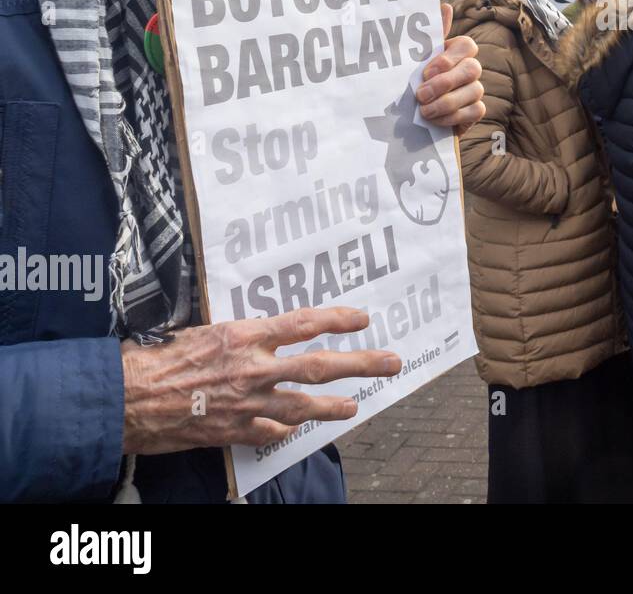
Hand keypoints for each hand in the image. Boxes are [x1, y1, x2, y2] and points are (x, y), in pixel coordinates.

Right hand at [120, 307, 400, 455]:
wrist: (124, 397)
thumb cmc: (155, 357)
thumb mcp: (201, 330)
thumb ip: (238, 334)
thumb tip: (261, 330)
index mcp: (245, 335)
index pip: (304, 323)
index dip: (336, 320)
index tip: (362, 318)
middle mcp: (254, 368)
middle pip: (320, 365)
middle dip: (361, 363)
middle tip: (391, 362)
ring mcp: (247, 403)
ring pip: (303, 405)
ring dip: (333, 406)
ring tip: (355, 406)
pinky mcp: (232, 430)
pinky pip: (268, 432)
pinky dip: (282, 431)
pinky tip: (295, 432)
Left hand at [416, 2, 485, 134]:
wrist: (411, 116)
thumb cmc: (413, 82)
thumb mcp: (415, 60)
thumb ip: (431, 37)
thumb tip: (445, 6)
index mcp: (456, 51)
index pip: (466, 45)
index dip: (448, 58)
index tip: (426, 71)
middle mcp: (469, 67)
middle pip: (472, 68)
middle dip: (445, 83)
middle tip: (421, 95)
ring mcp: (475, 89)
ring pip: (474, 90)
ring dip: (446, 102)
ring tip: (425, 111)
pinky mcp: (476, 110)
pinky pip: (474, 110)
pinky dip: (453, 116)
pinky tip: (436, 120)